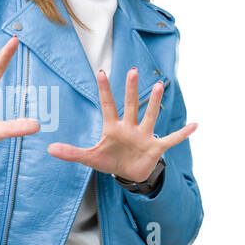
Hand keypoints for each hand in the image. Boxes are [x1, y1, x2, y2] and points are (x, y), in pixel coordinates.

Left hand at [47, 67, 195, 181]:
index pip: (108, 105)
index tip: (100, 72)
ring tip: (159, 86)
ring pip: (150, 117)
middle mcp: (130, 127)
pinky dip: (182, 134)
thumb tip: (50, 148)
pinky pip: (171, 140)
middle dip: (131, 90)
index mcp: (113, 127)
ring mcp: (144, 136)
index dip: (104, 90)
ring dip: (154, 103)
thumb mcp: (90, 158)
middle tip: (132, 71)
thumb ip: (72, 153)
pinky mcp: (156, 148)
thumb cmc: (110, 161)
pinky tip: (195, 125)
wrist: (129, 174)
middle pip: (131, 105)